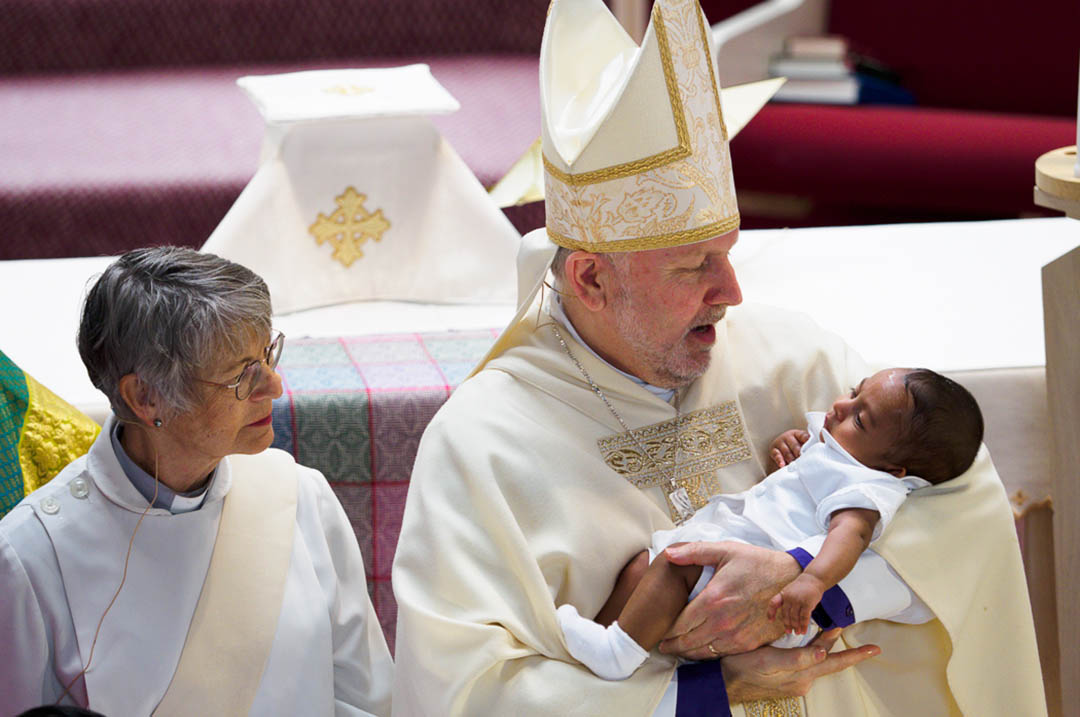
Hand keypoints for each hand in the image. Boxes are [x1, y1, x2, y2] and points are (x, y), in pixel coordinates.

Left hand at [658, 541, 800, 657]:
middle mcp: (723, 622)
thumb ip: (695, 552)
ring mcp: (737, 636)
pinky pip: (722, 655)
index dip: (667, 631)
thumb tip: (669, 553)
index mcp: (713, 599)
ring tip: (678, 650)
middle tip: (663, 646)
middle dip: (673, 645)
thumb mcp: (725, 550)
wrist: (792, 580)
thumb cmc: (757, 564)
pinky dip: (708, 655)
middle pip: (688, 642)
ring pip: (704, 652)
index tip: (659, 631)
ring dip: (688, 653)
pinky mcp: (749, 644)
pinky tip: (701, 650)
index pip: (680, 624)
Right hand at [722, 629, 880, 702]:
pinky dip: (810, 650)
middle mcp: (802, 679)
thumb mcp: (770, 661)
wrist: (725, 682)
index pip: (834, 662)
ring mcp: (794, 679)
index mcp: (802, 675)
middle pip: (829, 661)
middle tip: (867, 646)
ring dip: (826, 647)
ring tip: (834, 633)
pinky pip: (804, 662)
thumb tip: (824, 653)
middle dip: (845, 651)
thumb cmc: (745, 670)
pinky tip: (809, 643)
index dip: (855, 654)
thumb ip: (798, 658)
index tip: (874, 649)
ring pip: (816, 659)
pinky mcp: (785, 677)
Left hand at [767, 573, 825, 634]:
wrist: (813, 579)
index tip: (770, 620)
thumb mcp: (790, 591)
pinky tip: (804, 631)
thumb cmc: (801, 587)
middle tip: (789, 632)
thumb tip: (786, 618)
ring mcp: (798, 600)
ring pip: (795, 618)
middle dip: (787, 624)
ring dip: (796, 627)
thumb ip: (786, 601)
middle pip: (786, 614)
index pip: (773, 603)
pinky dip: (804, 626)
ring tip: (797, 633)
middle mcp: (789, 597)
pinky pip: (804, 618)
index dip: (770, 612)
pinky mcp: (807, 603)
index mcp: (783, 594)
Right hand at [769, 429, 809, 469]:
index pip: (803, 436)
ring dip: (791, 459)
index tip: (812, 447)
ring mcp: (780, 443)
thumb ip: (809, 445)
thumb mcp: (802, 443)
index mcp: (797, 434)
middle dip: (800, 454)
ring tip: (796, 465)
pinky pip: (776, 455)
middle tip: (804, 460)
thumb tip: (819, 448)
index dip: (808, 441)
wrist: (781, 448)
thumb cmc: (796, 448)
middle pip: (795, 445)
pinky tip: (782, 465)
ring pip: (787, 452)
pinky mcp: (773, 450)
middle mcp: (788, 437)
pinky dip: (779, 460)